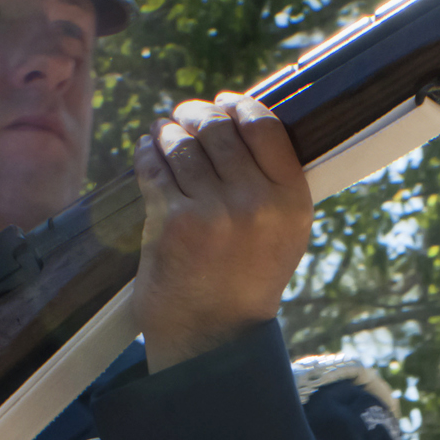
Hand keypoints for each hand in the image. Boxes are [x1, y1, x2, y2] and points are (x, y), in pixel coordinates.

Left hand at [131, 90, 312, 370]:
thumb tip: (242, 120)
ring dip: (168, 132)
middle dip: (197, 114)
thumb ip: (271, 181)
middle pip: (220, 130)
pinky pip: (154, 168)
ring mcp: (213, 212)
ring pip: (183, 144)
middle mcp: (257, 203)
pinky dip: (147, 153)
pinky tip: (147, 150)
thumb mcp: (283, 233)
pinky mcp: (172, 223)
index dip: (241, 105)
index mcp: (292, 202)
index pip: (266, 127)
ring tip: (163, 133)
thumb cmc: (245, 280)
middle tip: (185, 115)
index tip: (225, 102)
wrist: (213, 337)